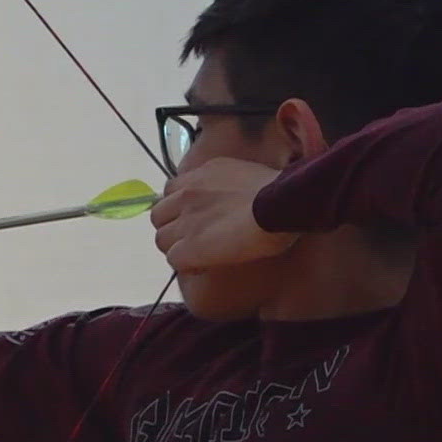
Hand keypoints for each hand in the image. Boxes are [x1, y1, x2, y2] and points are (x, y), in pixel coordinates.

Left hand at [151, 157, 301, 272]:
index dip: (179, 207)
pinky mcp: (189, 247)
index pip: (172, 190)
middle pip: (159, 215)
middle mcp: (187, 194)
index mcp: (203, 173)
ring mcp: (185, 220)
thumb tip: (236, 199)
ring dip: (176, 247)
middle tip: (192, 239)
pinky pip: (173, 260)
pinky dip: (186, 265)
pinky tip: (202, 267)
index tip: (194, 217)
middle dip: (172, 227)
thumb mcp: (248, 175)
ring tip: (197, 255)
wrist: (282, 205)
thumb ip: (231, 184)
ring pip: (161, 239)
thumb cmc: (279, 192)